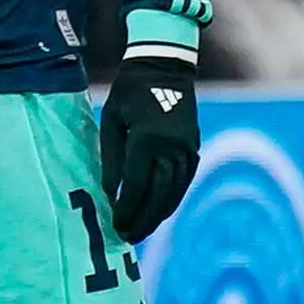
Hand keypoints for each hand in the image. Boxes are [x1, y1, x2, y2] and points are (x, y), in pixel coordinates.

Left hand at [99, 57, 199, 243]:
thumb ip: (110, 158)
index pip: (136, 185)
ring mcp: (186, 150)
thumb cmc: (129, 92)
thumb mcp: (111, 120)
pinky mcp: (193, 149)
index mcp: (147, 139)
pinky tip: (159, 210)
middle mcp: (171, 148)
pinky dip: (171, 199)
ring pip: (174, 193)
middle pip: (158, 195)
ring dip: (158, 215)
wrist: (163, 66)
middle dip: (142, 219)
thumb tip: (109, 193)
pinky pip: (183, 182)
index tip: (115, 225)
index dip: (126, 208)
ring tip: (141, 230)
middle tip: (126, 237)